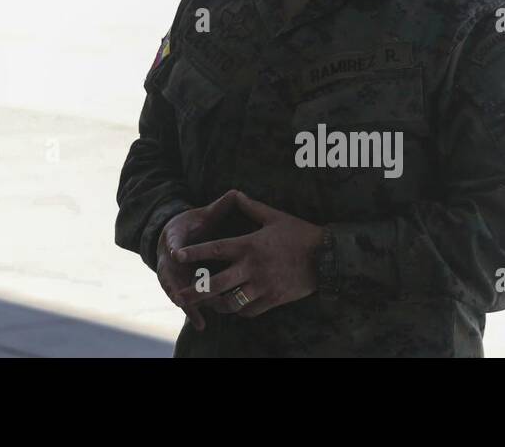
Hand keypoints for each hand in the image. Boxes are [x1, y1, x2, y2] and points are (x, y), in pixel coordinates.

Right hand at [155, 190, 244, 331]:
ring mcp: (171, 275)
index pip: (172, 241)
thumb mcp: (202, 215)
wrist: (175, 238)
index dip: (174, 246)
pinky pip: (184, 302)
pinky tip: (202, 325)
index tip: (175, 251)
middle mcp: (168, 258)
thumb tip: (237, 192)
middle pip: (169, 273)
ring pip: (176, 292)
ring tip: (196, 316)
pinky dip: (192, 313)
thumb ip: (219, 208)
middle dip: (174, 284)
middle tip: (180, 294)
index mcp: (173, 236)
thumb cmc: (192, 225)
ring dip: (186, 304)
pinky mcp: (178, 287)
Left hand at [173, 190, 324, 318]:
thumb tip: (236, 193)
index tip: (177, 255)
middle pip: (217, 284)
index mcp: (249, 245)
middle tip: (180, 295)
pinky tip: (234, 307)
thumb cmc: (300, 233)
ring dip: (217, 305)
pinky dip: (239, 311)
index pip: (215, 249)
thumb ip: (251, 207)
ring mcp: (263, 286)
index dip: (195, 253)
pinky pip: (250, 311)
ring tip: (207, 305)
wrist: (327, 257)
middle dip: (196, 291)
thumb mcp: (274, 216)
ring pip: (232, 302)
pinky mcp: (274, 299)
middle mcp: (252, 268)